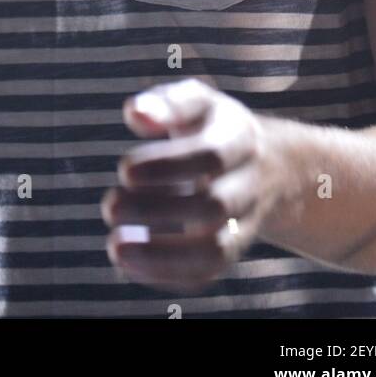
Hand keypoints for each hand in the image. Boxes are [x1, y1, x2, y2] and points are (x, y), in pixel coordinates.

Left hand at [102, 78, 279, 291]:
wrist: (266, 164)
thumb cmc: (211, 126)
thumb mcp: (196, 102)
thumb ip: (167, 103)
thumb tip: (136, 114)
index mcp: (239, 138)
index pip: (210, 156)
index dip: (167, 166)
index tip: (124, 170)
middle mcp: (248, 183)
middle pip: (213, 206)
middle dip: (157, 210)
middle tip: (109, 206)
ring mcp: (243, 222)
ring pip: (215, 251)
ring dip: (162, 256)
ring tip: (116, 247)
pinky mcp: (232, 250)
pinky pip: (207, 272)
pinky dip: (167, 275)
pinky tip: (130, 263)